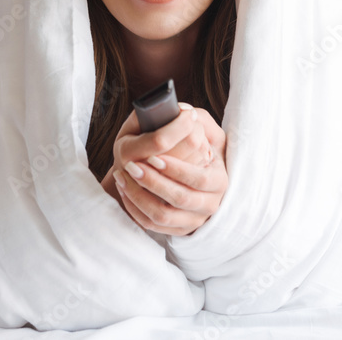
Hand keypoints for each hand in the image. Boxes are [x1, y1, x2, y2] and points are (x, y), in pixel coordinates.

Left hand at [106, 103, 227, 235]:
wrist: (184, 177)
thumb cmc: (191, 148)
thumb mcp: (203, 130)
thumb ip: (199, 119)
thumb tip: (186, 111)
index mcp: (219, 179)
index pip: (199, 179)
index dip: (175, 168)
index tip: (153, 157)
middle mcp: (210, 204)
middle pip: (180, 198)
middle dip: (153, 182)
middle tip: (131, 166)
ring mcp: (193, 220)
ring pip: (162, 215)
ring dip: (138, 196)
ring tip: (122, 175)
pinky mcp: (175, 230)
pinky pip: (151, 225)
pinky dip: (134, 208)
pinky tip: (123, 189)